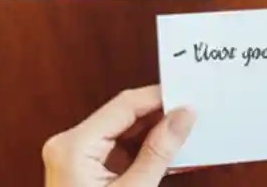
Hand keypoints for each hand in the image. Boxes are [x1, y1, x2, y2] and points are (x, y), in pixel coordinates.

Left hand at [43, 86, 195, 186]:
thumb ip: (159, 152)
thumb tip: (183, 116)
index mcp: (74, 146)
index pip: (125, 105)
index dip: (161, 98)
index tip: (191, 97)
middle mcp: (71, 145)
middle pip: (125, 115)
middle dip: (161, 115)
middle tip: (195, 114)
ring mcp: (77, 156)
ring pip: (125, 131)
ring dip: (156, 133)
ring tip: (188, 135)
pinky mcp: (86, 169)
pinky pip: (121, 148)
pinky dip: (145, 150)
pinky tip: (170, 154)